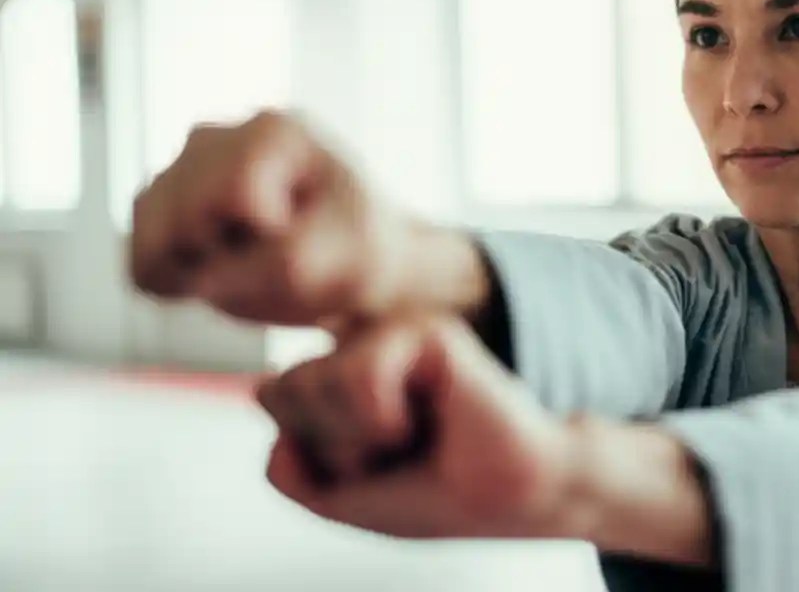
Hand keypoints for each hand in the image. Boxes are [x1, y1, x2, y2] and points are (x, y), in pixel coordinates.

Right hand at [129, 111, 486, 326]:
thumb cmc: (355, 252)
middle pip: (188, 220)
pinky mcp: (156, 208)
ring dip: (201, 273)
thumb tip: (204, 280)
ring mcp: (177, 171)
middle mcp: (215, 137)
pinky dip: (178, 284)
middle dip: (231, 256)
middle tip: (275, 252)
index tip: (302, 231)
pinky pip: (140, 266)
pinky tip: (220, 270)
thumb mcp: (349, 256)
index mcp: (275, 131)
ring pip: (153, 243)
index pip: (237, 196)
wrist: (346, 264)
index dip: (266, 235)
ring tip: (249, 260)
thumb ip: (285, 261)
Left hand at [255, 315, 582, 539]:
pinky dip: (383, 417)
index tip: (372, 465)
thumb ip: (284, 462)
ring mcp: (393, 333)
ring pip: (312, 379)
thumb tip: (263, 389)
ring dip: (357, 437)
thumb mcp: (336, 497)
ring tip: (412, 437)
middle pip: (280, 388)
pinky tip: (429, 418)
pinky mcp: (424, 330)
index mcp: (344, 377)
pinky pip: (357, 374)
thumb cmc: (435, 497)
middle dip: (329, 445)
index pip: (273, 398)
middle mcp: (364, 345)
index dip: (313, 451)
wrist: (505, 499)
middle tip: (394, 454)